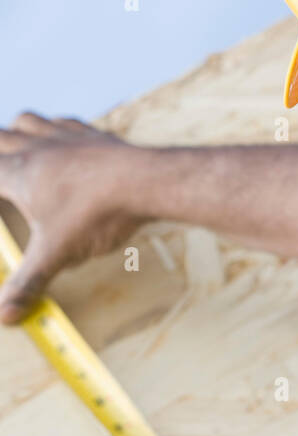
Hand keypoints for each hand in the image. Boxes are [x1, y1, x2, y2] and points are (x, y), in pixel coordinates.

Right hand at [0, 113, 146, 323]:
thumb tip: (6, 314)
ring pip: (28, 120)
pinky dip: (55, 129)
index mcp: (20, 173)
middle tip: (1, 176)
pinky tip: (62, 145)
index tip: (0, 206)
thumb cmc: (97, 213)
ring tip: (18, 152)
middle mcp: (38, 147)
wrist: (144, 181)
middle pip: (0, 138)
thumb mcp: (57, 254)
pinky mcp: (92, 134)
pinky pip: (64, 122)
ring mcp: (66, 135)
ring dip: (18, 133)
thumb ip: (28, 283)